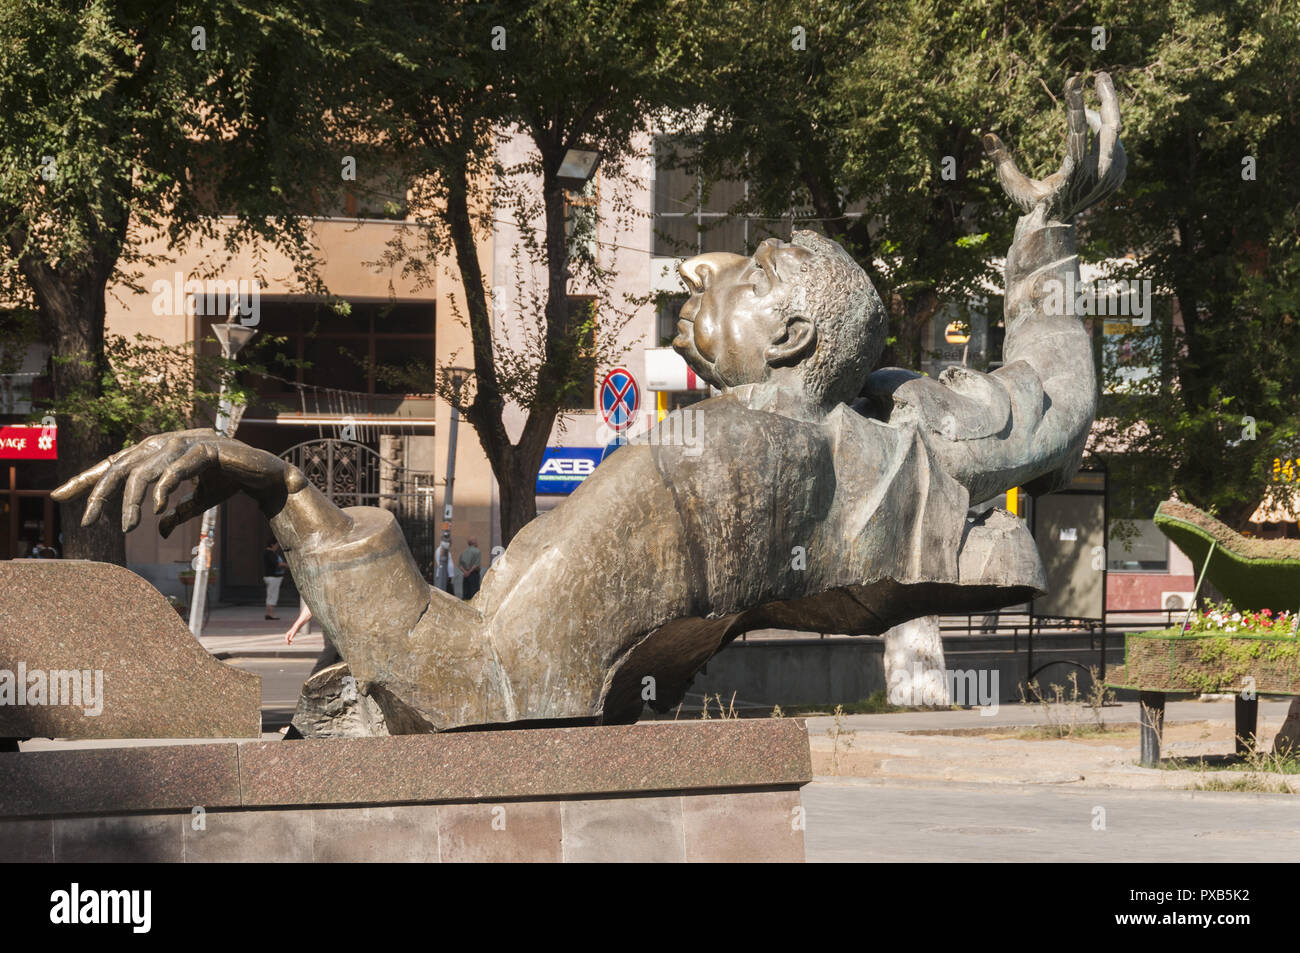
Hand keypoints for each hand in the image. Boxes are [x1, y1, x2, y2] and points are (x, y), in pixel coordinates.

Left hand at [51, 429, 288, 536]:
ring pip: (143, 472)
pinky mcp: (204, 448)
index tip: (59, 497)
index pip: (114, 465)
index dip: (86, 480)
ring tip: (128, 526)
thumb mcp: (197, 501)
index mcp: (157, 451)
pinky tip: (156, 510)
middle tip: (88, 521)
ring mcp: (183, 443)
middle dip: (99, 494)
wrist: (264, 474)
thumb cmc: (229, 481)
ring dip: (132, 501)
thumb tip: (157, 528)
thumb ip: (176, 511)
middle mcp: (164, 442)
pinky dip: (162, 490)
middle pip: (120, 468)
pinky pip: (174, 470)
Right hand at [983, 72, 1125, 220]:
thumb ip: (1000, 160)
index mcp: (1074, 176)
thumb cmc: (1031, 203)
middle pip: (1112, 126)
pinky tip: (1093, 127)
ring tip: (1088, 105)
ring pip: (1113, 133)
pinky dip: (1103, 132)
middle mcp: (1098, 175)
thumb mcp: (1013, 185)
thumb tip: (986, 135)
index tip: (1074, 79)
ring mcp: (1112, 176)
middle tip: (1100, 74)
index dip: (1076, 103)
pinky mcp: (1119, 175)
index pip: (1079, 132)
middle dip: (1107, 97)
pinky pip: (1114, 144)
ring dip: (1101, 115)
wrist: (1056, 226)